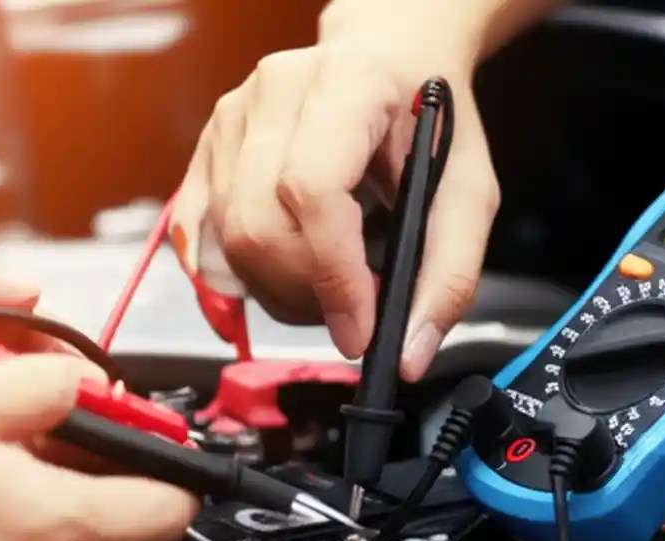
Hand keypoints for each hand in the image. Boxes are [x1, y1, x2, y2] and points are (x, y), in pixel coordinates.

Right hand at [0, 354, 198, 540]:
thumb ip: (48, 386)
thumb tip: (87, 386)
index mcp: (49, 529)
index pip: (166, 513)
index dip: (169, 461)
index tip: (151, 427)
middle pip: (115, 528)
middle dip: (104, 469)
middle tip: (62, 414)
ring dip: (51, 490)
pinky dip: (5, 518)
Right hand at [172, 0, 501, 380]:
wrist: (390, 64)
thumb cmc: (426, 118)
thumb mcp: (468, 192)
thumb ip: (449, 275)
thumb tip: (409, 352)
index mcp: (346, 86)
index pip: (313, 192)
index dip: (332, 275)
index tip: (359, 329)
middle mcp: (274, 94)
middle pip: (259, 227)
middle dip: (304, 295)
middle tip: (349, 312)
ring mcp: (232, 118)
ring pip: (226, 242)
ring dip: (274, 292)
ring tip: (322, 290)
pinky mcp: (208, 147)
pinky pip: (196, 235)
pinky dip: (228, 279)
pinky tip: (269, 284)